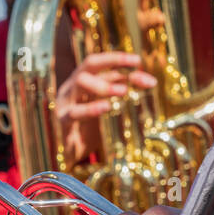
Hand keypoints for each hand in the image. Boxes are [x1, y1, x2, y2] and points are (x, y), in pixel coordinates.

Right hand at [56, 51, 156, 165]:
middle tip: (134, 69)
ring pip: (80, 82)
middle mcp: (73, 87)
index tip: (138, 60)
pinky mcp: (62, 121)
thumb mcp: (108, 107)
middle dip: (112, 62)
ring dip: (104, 84)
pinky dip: (91, 109)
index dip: (118, 59)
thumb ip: (124, 93)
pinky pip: (75, 112)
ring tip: (123, 92)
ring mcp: (65, 102)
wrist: (69, 156)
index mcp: (83, 81)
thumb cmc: (90, 129)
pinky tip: (106, 107)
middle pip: (89, 64)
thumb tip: (151, 82)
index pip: (100, 62)